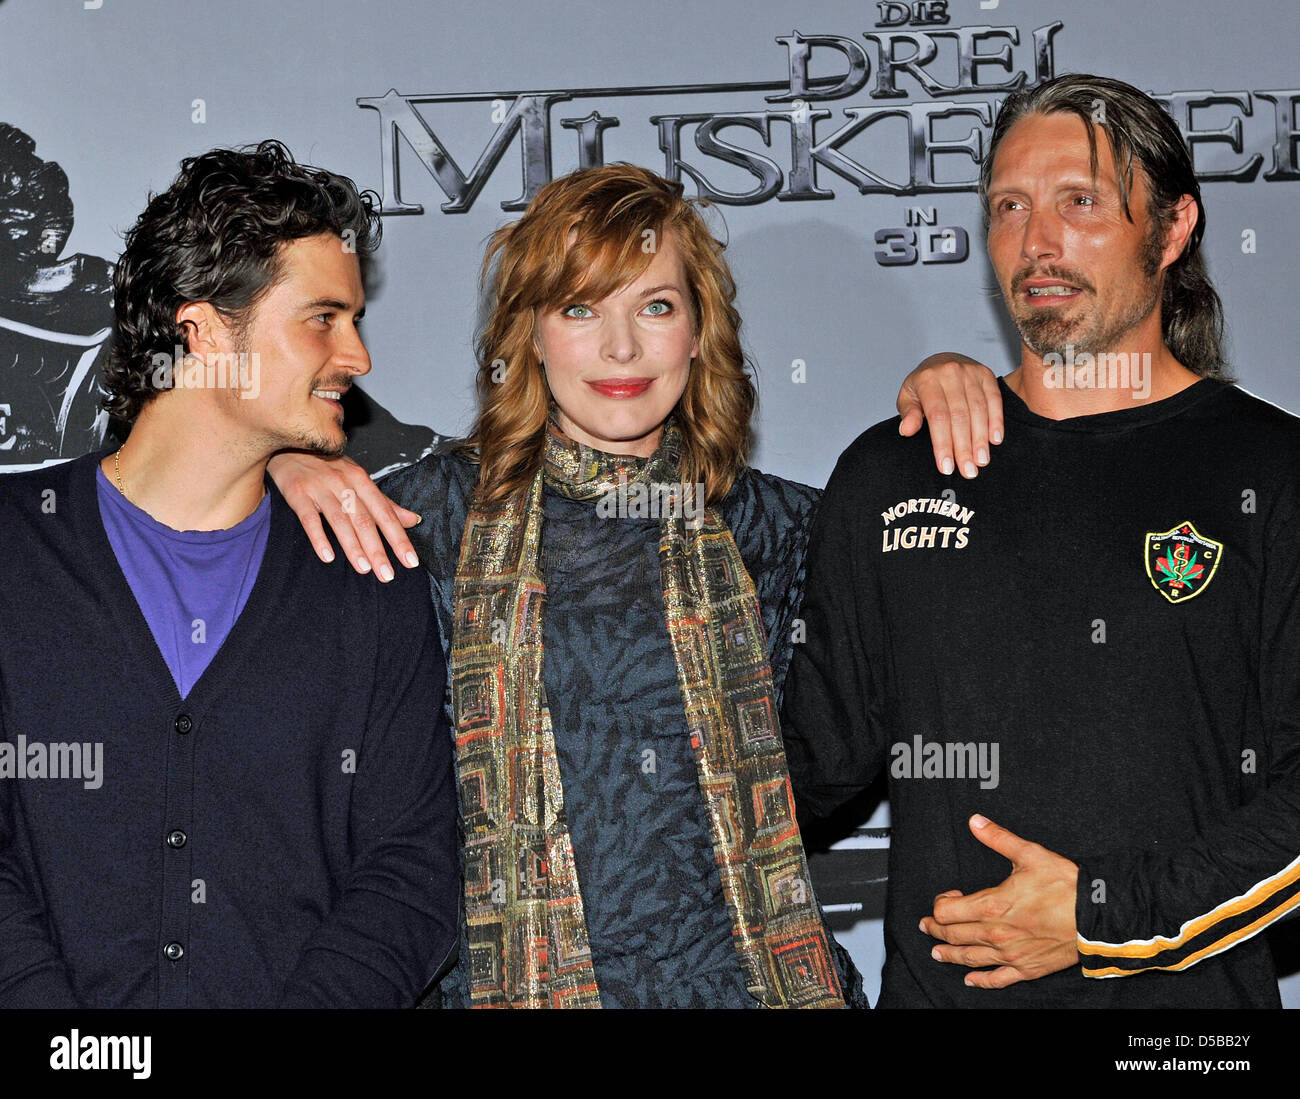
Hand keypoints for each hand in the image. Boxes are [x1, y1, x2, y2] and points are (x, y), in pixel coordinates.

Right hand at [266, 451, 421, 579]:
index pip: (385, 513)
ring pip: (340, 520)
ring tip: (364, 569)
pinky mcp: (298, 493)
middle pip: (365, 520)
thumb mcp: (359, 480)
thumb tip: (414, 520)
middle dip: (378, 549)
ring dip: (353, 546)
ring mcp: (320, 487)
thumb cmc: (329, 467)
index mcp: (362, 481)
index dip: (398, 538)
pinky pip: (309, 518)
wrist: (290, 446)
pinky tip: (327, 556)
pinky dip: (319, 537)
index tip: (410, 561)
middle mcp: (344, 483)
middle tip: (387, 575)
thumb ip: (385, 503)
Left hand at [897, 353, 1003, 478]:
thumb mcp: (908, 396)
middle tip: (968, 471)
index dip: (943, 443)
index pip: (937, 416)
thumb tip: (906, 430)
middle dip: (964, 447)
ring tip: (981, 461)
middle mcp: (950, 372)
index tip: (946, 467)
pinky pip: (994, 399)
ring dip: (981, 438)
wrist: (941, 361)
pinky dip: (996, 420)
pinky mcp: (986, 374)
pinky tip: (995, 440)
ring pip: (978, 409)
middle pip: (959, 415)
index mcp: (927, 379)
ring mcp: (970, 372)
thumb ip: (909, 413)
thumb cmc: (923, 386)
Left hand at [919, 814, 1079, 988]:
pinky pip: (997, 979)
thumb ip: (998, 838)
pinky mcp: (1027, 968)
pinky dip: (980, 980)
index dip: (940, 904)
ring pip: (969, 958)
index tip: (947, 897)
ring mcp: (1011, 954)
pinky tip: (971, 980)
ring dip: (949, 955)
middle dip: (935, 930)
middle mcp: (996, 934)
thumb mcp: (1030, 854)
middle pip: (953, 935)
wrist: (1098, 916)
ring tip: (937, 953)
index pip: (947, 912)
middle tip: (927, 926)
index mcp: (992, 906)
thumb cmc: (1066, 886)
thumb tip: (977, 822)